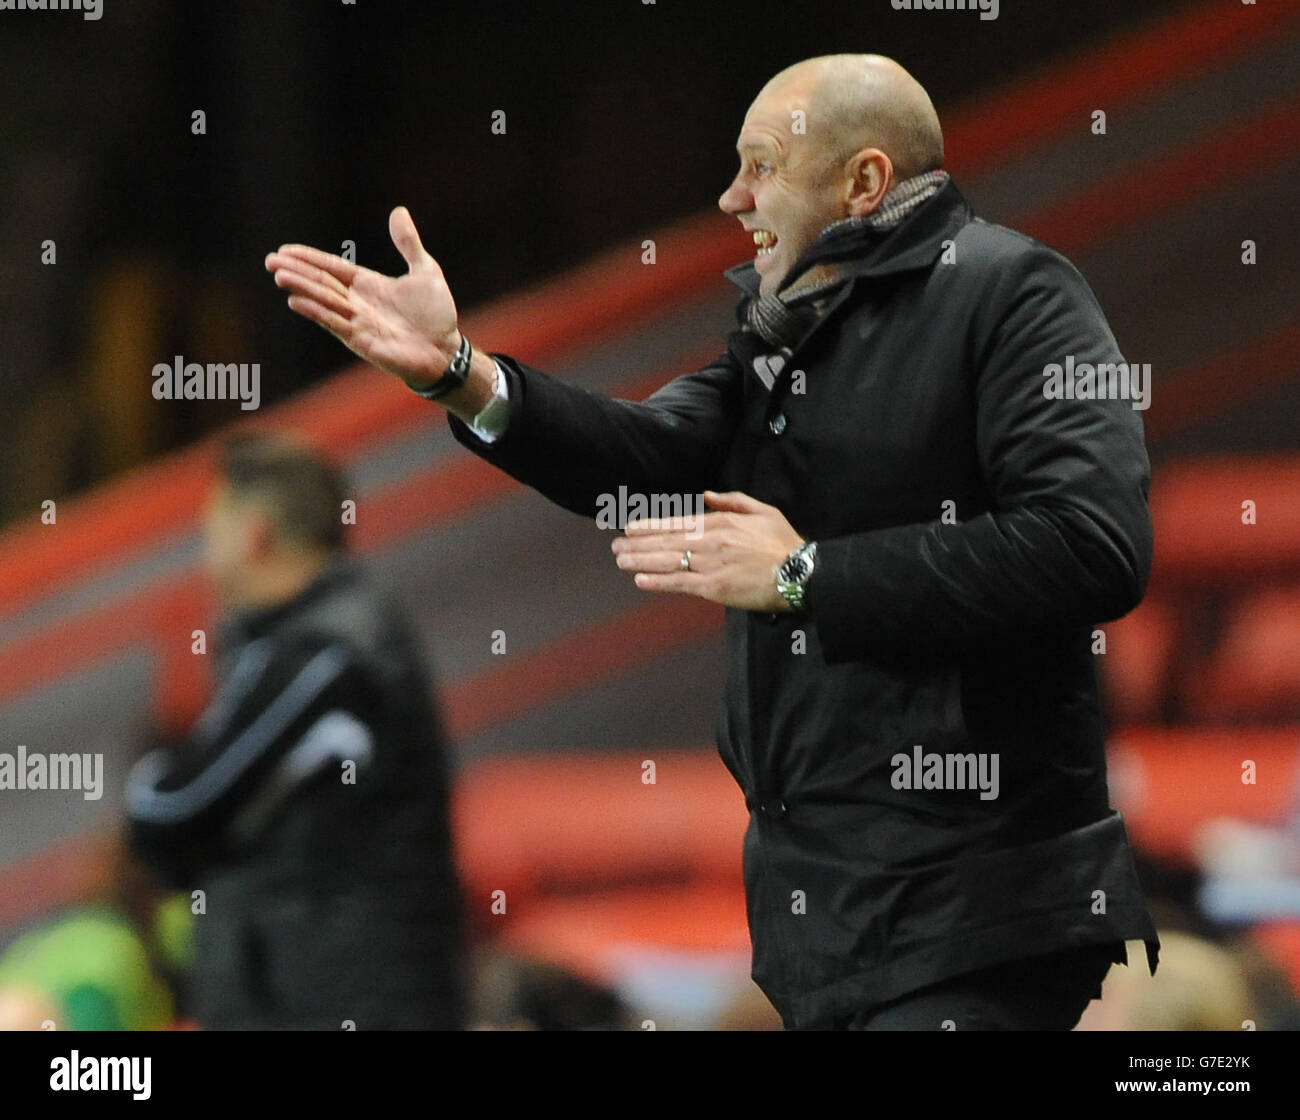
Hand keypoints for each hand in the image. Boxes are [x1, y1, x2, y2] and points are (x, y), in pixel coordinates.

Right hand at [265, 206, 459, 386]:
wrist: (446, 351)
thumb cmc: (436, 315)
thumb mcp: (425, 271)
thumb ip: (408, 244)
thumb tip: (398, 211)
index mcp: (368, 284)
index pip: (332, 268)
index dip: (309, 258)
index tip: (284, 250)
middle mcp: (357, 302)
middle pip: (321, 282)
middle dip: (296, 271)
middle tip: (270, 261)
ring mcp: (357, 322)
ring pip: (324, 300)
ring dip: (302, 288)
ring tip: (280, 275)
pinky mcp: (360, 340)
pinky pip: (334, 323)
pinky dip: (316, 311)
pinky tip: (296, 301)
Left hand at [611, 490, 803, 611]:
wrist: (798, 572)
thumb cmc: (783, 543)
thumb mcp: (763, 510)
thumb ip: (733, 501)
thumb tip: (707, 495)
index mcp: (720, 522)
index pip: (677, 523)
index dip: (651, 525)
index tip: (630, 527)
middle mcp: (709, 541)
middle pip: (665, 541)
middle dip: (637, 543)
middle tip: (615, 546)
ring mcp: (709, 565)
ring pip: (666, 560)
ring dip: (640, 560)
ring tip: (620, 559)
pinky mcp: (713, 588)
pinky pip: (679, 583)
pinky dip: (657, 581)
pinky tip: (640, 579)